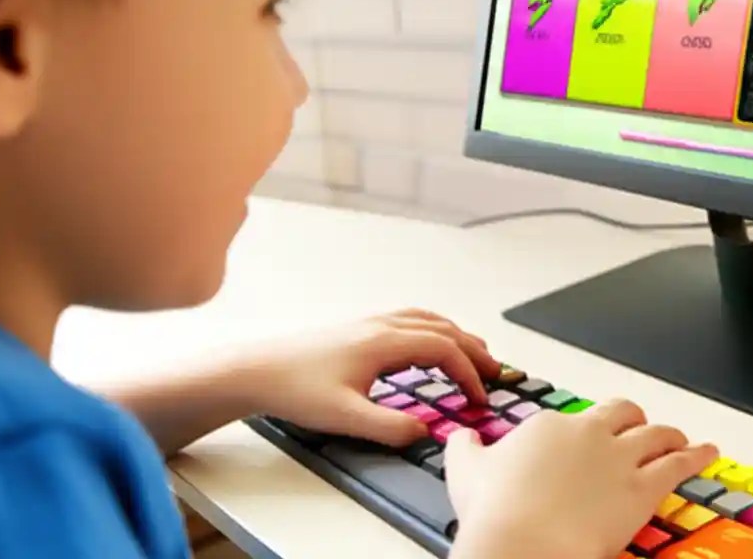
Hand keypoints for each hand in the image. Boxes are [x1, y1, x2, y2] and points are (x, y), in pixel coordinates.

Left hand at [255, 310, 501, 445]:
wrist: (256, 369)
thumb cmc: (295, 388)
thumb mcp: (344, 416)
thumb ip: (388, 427)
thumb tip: (425, 432)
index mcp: (383, 341)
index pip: (443, 349)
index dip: (468, 373)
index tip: (479, 399)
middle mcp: (380, 325)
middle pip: (442, 328)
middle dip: (473, 350)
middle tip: (495, 372)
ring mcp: (369, 323)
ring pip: (427, 320)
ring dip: (456, 335)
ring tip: (474, 354)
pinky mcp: (358, 329)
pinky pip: (410, 320)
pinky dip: (433, 329)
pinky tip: (429, 344)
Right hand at [446, 400, 717, 558]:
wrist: (522, 544)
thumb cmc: (494, 515)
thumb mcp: (466, 472)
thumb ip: (465, 449)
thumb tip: (462, 437)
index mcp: (548, 427)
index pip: (574, 420)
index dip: (584, 432)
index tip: (585, 443)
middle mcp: (588, 433)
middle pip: (622, 413)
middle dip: (633, 419)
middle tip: (638, 428)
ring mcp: (619, 458)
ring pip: (656, 433)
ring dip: (670, 435)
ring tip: (681, 439)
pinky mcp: (643, 487)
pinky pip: (679, 463)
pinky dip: (697, 455)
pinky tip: (708, 453)